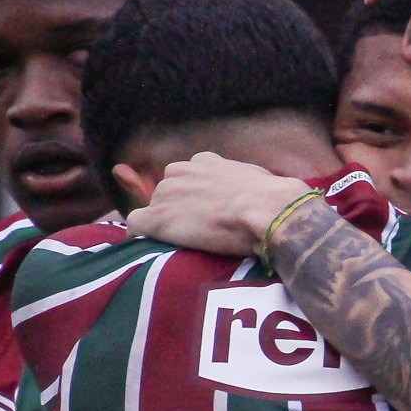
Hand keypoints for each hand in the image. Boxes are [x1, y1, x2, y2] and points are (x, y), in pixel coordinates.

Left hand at [123, 152, 309, 258]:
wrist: (270, 211)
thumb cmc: (274, 199)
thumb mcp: (259, 180)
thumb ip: (245, 182)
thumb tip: (258, 193)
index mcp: (205, 162)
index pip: (188, 178)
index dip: (195, 199)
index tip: (207, 215)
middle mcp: (180, 171)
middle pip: (167, 192)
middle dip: (178, 211)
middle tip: (199, 233)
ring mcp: (167, 194)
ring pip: (154, 209)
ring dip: (165, 225)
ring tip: (186, 245)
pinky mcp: (159, 217)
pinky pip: (136, 225)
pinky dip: (140, 237)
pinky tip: (153, 249)